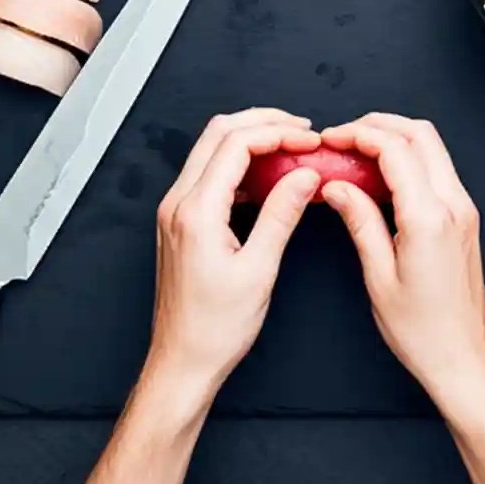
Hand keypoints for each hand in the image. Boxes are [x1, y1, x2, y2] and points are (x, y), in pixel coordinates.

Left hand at [147, 108, 322, 395]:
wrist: (182, 361)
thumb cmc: (216, 328)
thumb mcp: (259, 270)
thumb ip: (283, 215)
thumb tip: (305, 176)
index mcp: (196, 212)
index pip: (236, 144)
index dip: (277, 133)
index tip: (309, 140)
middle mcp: (178, 204)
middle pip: (218, 134)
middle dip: (262, 123)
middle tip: (301, 130)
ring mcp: (175, 211)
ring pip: (210, 150)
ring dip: (250, 140)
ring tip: (290, 148)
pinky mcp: (180, 222)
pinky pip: (207, 175)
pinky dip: (239, 165)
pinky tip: (268, 177)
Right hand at [319, 114, 484, 407]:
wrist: (462, 357)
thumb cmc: (421, 330)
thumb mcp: (378, 276)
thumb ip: (359, 222)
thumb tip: (337, 186)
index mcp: (430, 218)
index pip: (395, 150)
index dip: (359, 134)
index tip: (331, 139)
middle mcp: (454, 206)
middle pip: (420, 134)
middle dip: (379, 124)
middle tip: (343, 134)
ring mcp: (464, 210)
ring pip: (433, 148)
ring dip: (396, 137)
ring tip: (358, 149)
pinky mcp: (465, 219)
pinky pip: (439, 171)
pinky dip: (410, 159)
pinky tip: (382, 174)